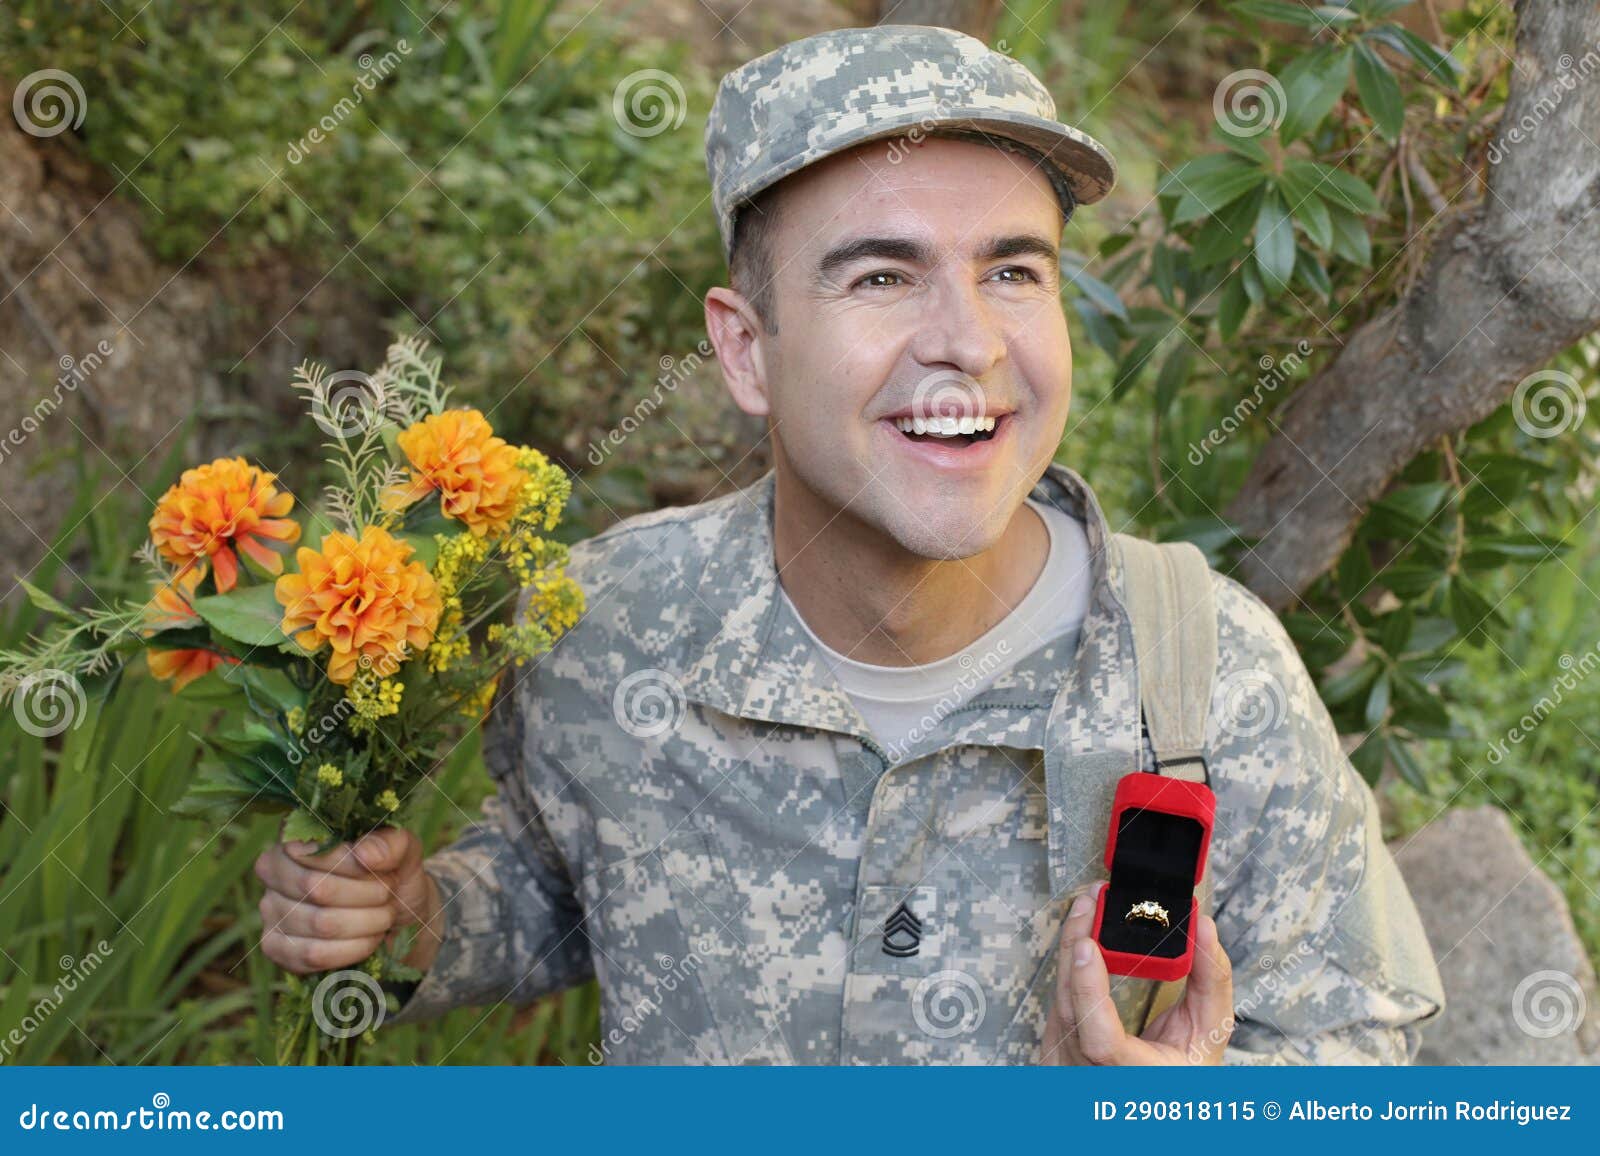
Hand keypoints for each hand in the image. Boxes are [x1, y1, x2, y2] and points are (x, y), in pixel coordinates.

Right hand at [254, 827, 441, 974]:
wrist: (397, 917)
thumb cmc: (392, 874)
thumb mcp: (403, 850)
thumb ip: (389, 843)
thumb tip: (365, 854)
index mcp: (298, 834)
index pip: (316, 850)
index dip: (357, 865)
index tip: (387, 871)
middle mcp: (273, 868)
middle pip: (317, 888)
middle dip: (367, 894)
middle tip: (388, 894)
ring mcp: (270, 909)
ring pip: (320, 923)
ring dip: (366, 922)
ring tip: (383, 915)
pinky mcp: (276, 947)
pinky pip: (313, 954)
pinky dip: (352, 949)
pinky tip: (369, 940)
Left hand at [1041, 880, 1232, 1064]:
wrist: (1160, 1095)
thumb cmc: (1186, 1065)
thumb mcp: (1211, 1029)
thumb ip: (1211, 979)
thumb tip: (1202, 926)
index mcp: (1140, 1077)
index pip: (1101, 1044)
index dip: (1089, 993)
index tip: (1088, 946)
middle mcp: (1096, 1077)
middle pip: (1071, 1010)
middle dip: (1075, 946)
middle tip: (1091, 901)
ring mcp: (1069, 1068)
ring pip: (1059, 1001)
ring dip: (1070, 949)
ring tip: (1088, 908)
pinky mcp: (1056, 1052)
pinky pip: (1058, 1004)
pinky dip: (1068, 969)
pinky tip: (1080, 938)